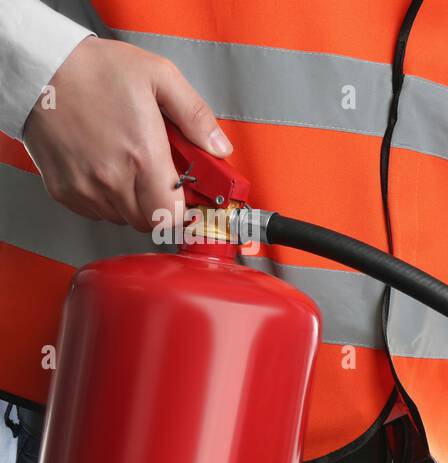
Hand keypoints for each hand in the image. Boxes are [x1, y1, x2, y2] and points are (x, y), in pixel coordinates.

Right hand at [22, 36, 231, 231]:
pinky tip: (107, 169)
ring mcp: (85, 187)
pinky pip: (95, 212)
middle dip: (160, 204)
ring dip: (133, 202)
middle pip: (149, 222)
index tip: (186, 195)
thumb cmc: (94, 69)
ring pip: (122, 218)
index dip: (183, 209)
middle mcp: (112, 178)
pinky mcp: (63, 190)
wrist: (40, 67)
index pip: (171, 216)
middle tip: (159, 176)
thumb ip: (196, 116)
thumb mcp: (160, 78)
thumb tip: (219, 146)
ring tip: (130, 166)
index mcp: (142, 155)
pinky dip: (106, 199)